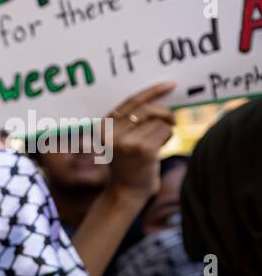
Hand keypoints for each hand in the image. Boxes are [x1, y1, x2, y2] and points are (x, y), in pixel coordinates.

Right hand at [104, 81, 175, 199]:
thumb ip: (131, 120)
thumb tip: (160, 99)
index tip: (170, 84)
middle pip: (148, 109)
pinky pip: (165, 131)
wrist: (126, 191)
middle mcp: (112, 133)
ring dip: (165, 129)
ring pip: (159, 121)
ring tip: (156, 142)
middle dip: (164, 113)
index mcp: (103, 127)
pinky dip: (167, 138)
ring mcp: (127, 142)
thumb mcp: (121, 139)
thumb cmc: (129, 162)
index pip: (131, 102)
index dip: (152, 92)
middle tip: (171, 121)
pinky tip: (158, 149)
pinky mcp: (143, 150)